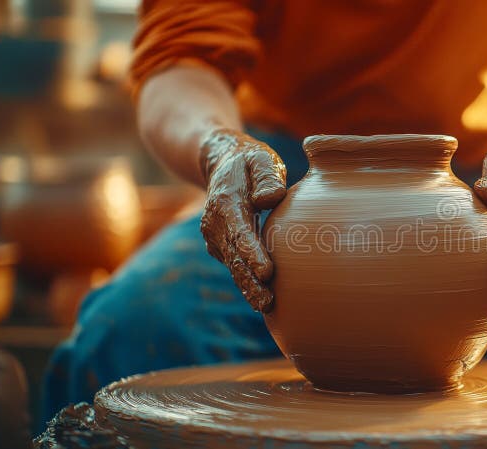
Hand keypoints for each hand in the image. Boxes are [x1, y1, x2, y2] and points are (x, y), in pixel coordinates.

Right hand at [199, 129, 286, 312]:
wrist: (221, 163)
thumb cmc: (249, 161)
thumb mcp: (261, 158)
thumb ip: (267, 176)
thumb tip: (270, 198)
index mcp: (226, 202)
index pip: (240, 232)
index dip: (253, 253)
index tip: (267, 271)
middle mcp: (215, 223)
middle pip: (235, 257)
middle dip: (250, 281)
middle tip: (268, 302)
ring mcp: (215, 237)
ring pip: (233, 266)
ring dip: (248, 287)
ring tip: (266, 306)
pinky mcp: (221, 245)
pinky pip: (234, 265)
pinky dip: (246, 281)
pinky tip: (260, 298)